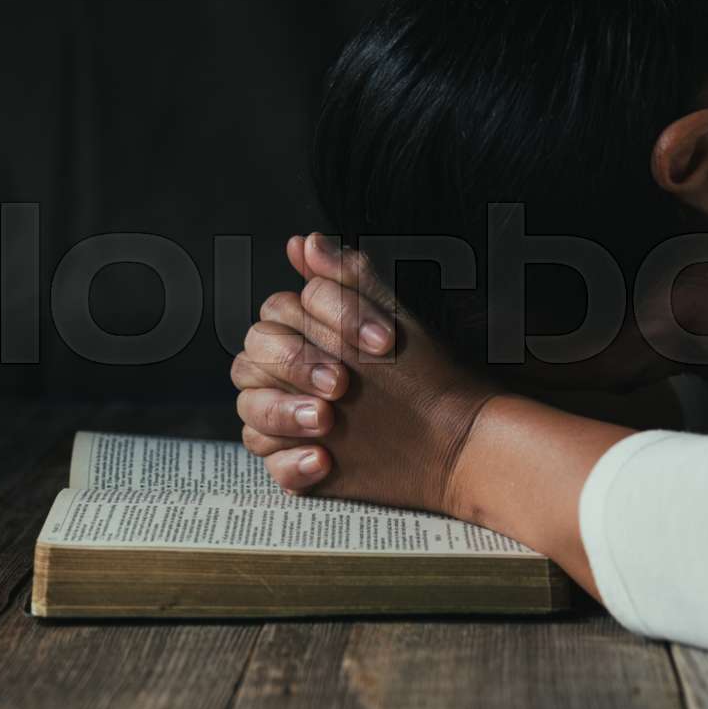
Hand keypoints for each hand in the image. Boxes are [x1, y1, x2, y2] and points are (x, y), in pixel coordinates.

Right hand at [230, 233, 496, 516]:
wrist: (456, 437)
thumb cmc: (423, 373)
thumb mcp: (388, 320)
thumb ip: (346, 280)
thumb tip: (304, 242)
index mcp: (302, 333)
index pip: (278, 312)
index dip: (327, 321)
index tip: (379, 341)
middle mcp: (288, 375)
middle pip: (251, 360)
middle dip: (295, 367)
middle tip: (342, 383)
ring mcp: (289, 421)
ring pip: (251, 413)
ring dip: (283, 415)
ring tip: (326, 420)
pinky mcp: (299, 466)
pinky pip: (273, 466)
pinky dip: (292, 464)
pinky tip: (324, 460)